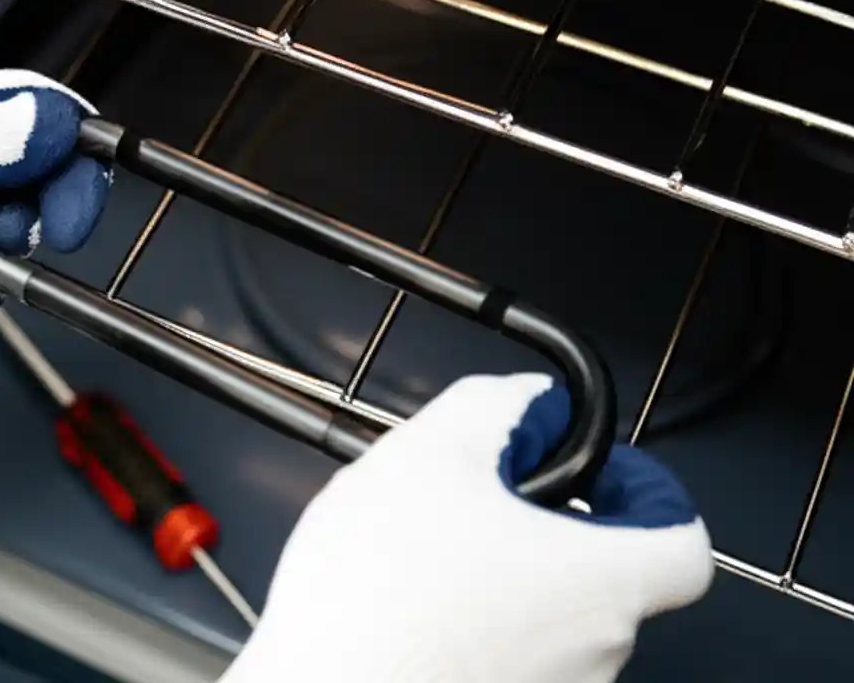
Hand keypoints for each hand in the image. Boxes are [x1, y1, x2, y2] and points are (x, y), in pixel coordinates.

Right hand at [221, 373, 713, 682]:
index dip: (644, 494)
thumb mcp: (427, 455)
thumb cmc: (374, 605)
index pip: (684, 541)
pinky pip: (504, 657)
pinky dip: (467, 627)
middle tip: (472, 504)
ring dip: (498, 579)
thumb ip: (496, 405)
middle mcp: (595, 654)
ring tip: (417, 560)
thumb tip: (530, 402)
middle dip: (542, 528)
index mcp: (601, 583)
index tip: (592, 475)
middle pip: (601, 574)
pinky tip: (400, 608)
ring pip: (546, 618)